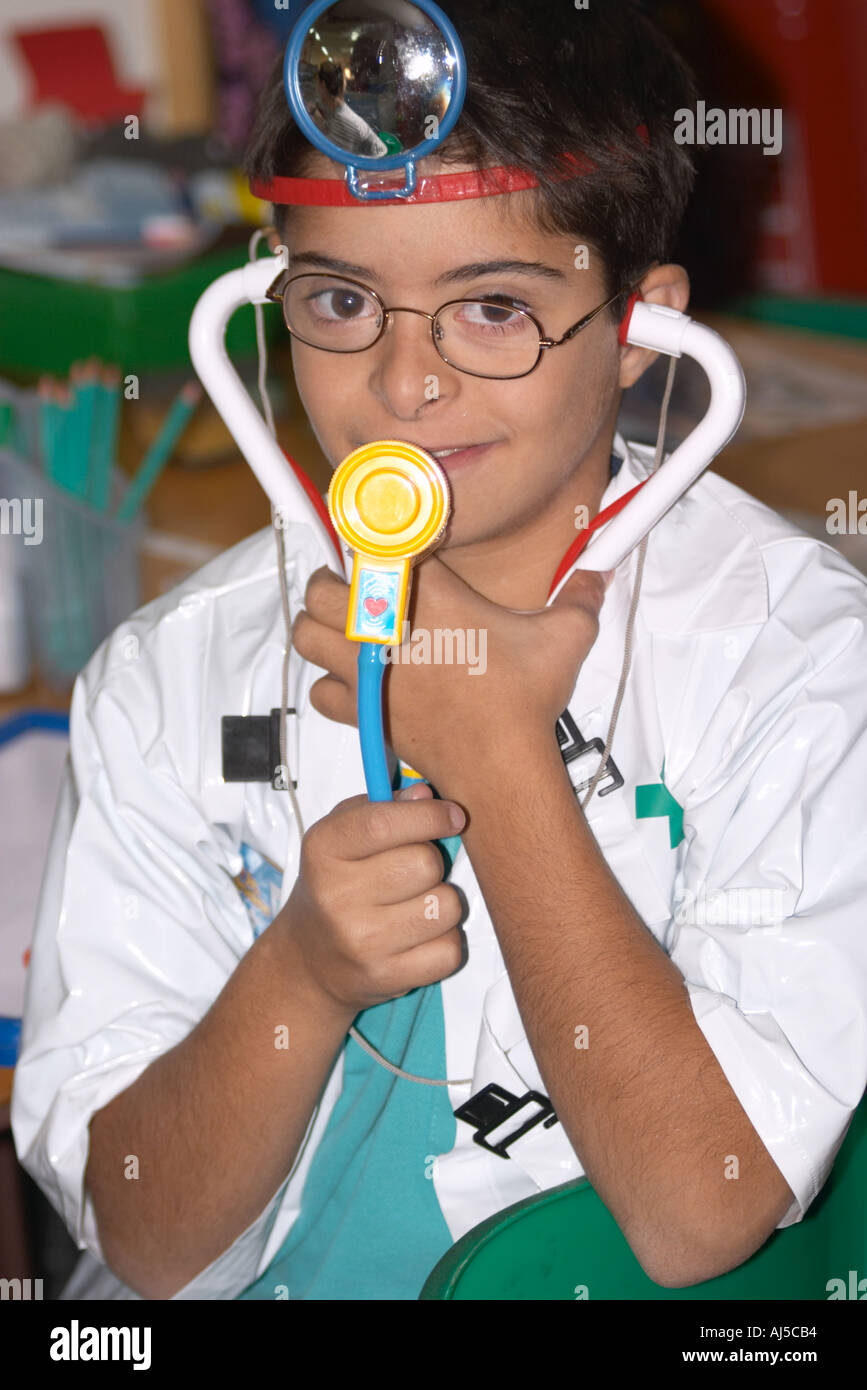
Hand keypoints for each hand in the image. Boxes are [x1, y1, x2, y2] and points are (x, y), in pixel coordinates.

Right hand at [282, 784, 466, 1014]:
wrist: (309, 961)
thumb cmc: (336, 884)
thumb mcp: (342, 835)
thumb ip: (384, 807)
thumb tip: (427, 795)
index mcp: (324, 850)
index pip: (384, 822)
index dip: (430, 815)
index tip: (452, 816)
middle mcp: (337, 896)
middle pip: (426, 863)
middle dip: (432, 862)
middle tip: (413, 873)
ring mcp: (361, 941)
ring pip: (447, 906)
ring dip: (442, 903)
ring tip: (415, 906)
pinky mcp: (386, 977)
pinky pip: (450, 949)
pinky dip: (444, 942)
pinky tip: (418, 938)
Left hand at [291, 556, 609, 794]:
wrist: (500, 762)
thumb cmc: (525, 699)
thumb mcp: (564, 637)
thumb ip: (581, 596)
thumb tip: (599, 573)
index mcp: (429, 593)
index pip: (375, 546)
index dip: (372, 545)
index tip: (384, 552)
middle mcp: (387, 626)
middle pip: (322, 587)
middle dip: (333, 584)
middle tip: (355, 592)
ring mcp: (366, 670)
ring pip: (308, 635)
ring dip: (319, 630)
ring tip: (344, 632)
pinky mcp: (361, 709)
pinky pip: (320, 691)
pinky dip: (330, 686)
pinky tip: (356, 684)